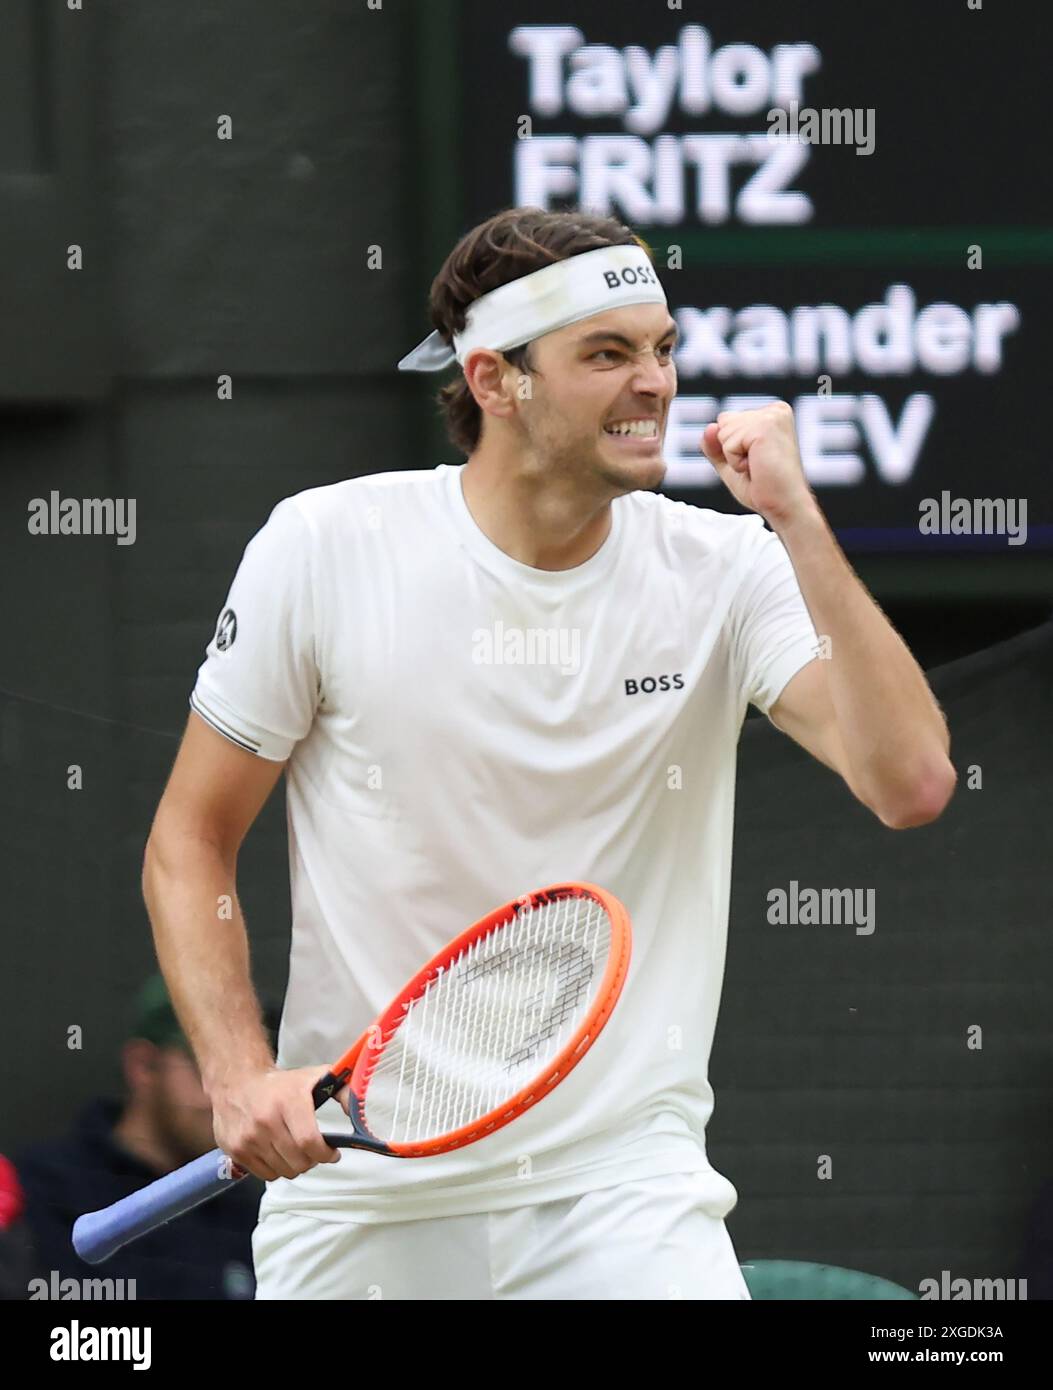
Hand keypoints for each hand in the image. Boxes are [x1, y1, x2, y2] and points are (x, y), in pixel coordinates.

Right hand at [210, 1065, 348, 1181]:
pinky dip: (277, 1168)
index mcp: (288, 1101)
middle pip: (298, 1162)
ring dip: (295, 1165)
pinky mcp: (236, 1150)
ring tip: (294, 1148)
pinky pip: (266, 1175)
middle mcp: (266, 1121)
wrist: (237, 1082)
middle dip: (312, 1160)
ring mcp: (248, 1138)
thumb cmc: (281, 1084)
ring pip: (284, 1171)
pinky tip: (277, 1152)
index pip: (309, 1142)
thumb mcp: (315, 1077)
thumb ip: (344, 1091)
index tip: (332, 1153)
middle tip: (313, 1149)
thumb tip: (361, 1109)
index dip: (325, 1154)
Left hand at [700, 401, 817, 529]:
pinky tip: (757, 467)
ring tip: (758, 466)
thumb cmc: (765, 488)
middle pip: (723, 422)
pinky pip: (727, 444)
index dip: (732, 447)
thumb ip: (714, 445)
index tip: (757, 460)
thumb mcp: (731, 463)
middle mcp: (775, 410)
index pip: (726, 420)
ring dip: (734, 457)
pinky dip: (735, 462)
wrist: (785, 505)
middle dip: (731, 450)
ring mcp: (771, 417)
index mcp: (772, 414)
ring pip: (722, 432)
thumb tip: (709, 427)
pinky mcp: (765, 427)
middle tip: (758, 465)